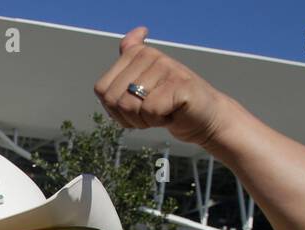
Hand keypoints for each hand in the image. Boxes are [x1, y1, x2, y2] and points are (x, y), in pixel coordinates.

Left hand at [94, 27, 236, 147]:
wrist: (202, 117)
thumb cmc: (169, 104)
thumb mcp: (142, 84)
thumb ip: (129, 62)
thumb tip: (137, 32)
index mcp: (136, 54)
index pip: (102, 90)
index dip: (114, 109)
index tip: (136, 107)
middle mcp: (151, 55)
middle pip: (114, 100)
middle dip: (128, 117)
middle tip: (150, 112)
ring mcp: (166, 67)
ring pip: (130, 106)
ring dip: (144, 120)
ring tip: (162, 111)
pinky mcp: (180, 84)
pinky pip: (150, 111)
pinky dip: (159, 120)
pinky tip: (172, 113)